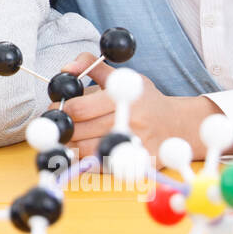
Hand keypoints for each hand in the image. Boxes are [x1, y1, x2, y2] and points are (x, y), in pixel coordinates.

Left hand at [47, 53, 223, 162]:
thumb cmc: (144, 99)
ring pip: (86, 151)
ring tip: (69, 139)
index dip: (60, 110)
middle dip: (62, 129)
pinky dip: (88, 161)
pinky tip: (86, 152)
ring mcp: (134, 145)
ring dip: (71, 147)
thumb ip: (92, 66)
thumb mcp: (123, 76)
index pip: (79, 109)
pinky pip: (102, 167)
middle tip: (57, 126)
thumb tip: (66, 70)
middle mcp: (129, 122)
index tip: (55, 109)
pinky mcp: (137, 164)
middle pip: (79, 132)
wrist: (177, 124)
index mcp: (123, 98)